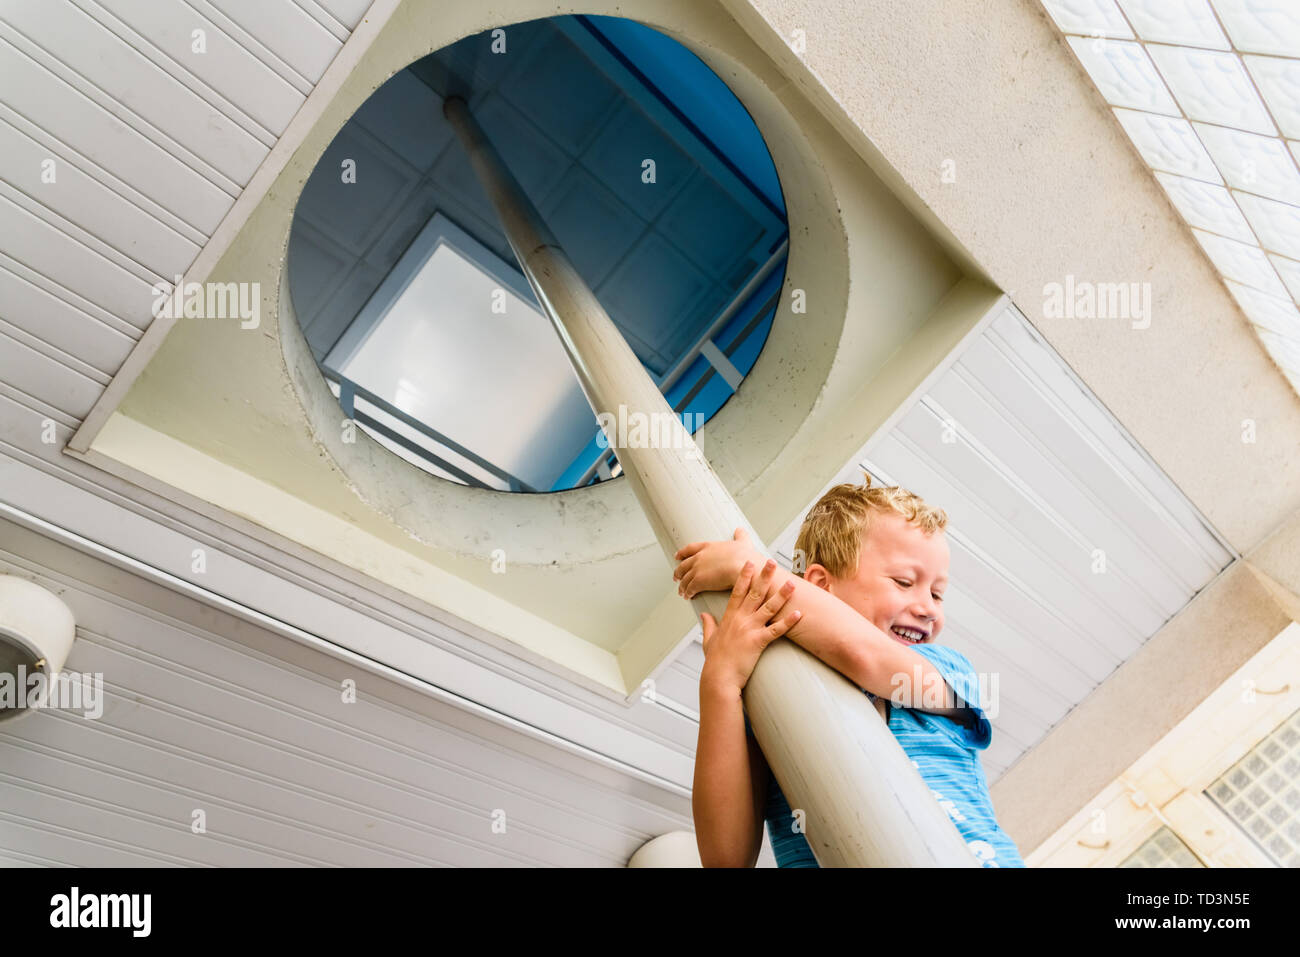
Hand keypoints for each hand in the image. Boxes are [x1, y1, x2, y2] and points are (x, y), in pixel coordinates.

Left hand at [674, 527, 761, 599]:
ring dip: (682, 586)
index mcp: (708, 547)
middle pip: (683, 565)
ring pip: (685, 578)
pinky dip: (687, 593)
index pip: (690, 549)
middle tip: (676, 576)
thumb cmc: (745, 556)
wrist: (743, 566)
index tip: (678, 556)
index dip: (682, 553)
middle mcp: (700, 557)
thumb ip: (740, 536)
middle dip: (678, 572)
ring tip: (681, 591)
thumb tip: (740, 530)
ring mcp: (698, 569)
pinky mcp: (699, 582)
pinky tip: (688, 596)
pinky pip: (690, 589)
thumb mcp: (743, 542)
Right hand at [698, 559, 800, 695]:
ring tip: (791, 583)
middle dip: (764, 577)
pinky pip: (776, 630)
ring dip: (781, 595)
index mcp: (729, 617)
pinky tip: (798, 614)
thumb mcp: (708, 640)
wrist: (719, 678)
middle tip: (772, 562)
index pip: (737, 591)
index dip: (744, 576)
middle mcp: (740, 620)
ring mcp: (749, 630)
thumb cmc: (715, 661)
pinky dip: (788, 622)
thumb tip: (704, 615)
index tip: (750, 562)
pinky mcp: (758, 642)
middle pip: (755, 593)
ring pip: (768, 608)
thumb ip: (708, 625)